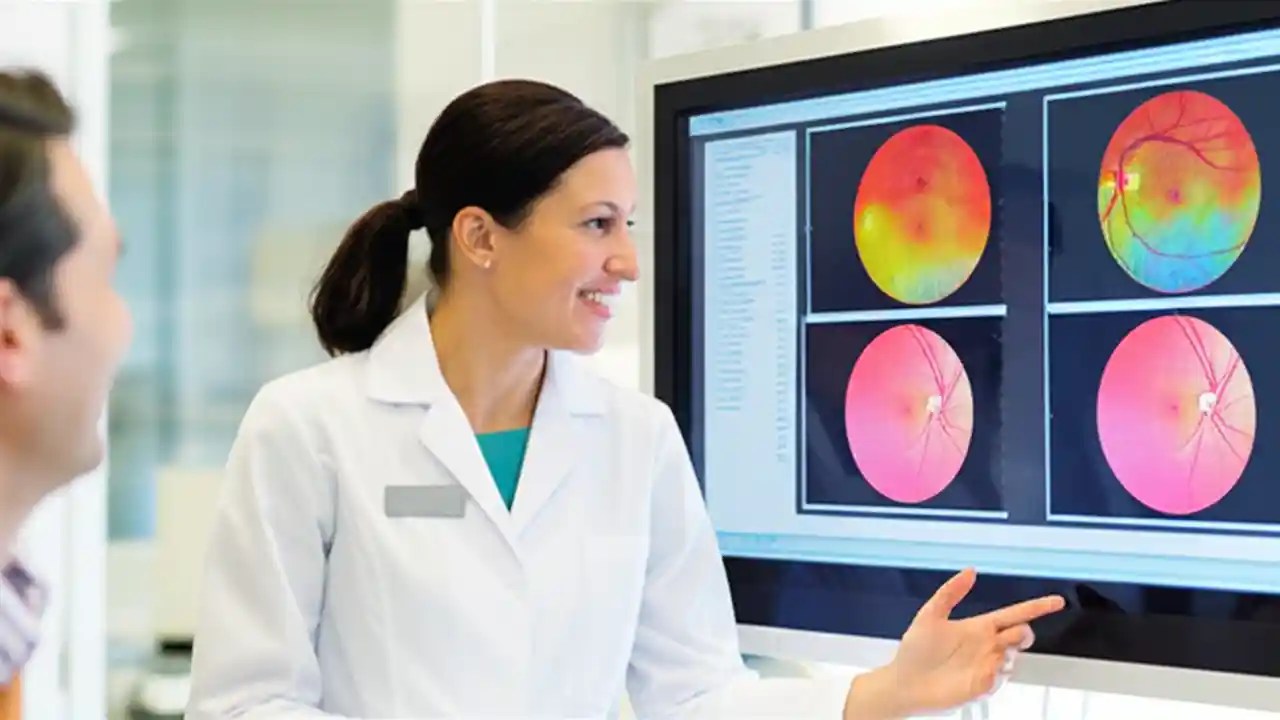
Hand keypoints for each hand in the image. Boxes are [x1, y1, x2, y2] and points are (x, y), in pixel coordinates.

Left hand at [844, 568, 1065, 718]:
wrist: (904, 683)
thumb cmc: (914, 651)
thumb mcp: (930, 615)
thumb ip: (950, 592)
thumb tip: (970, 571)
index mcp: (978, 627)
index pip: (1014, 614)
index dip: (1037, 607)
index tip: (1057, 601)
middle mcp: (987, 646)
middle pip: (1021, 636)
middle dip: (1024, 633)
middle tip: (1014, 634)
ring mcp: (986, 667)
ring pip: (1013, 658)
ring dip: (1008, 654)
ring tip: (991, 655)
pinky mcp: (982, 687)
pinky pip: (1000, 679)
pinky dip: (996, 674)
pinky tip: (983, 672)